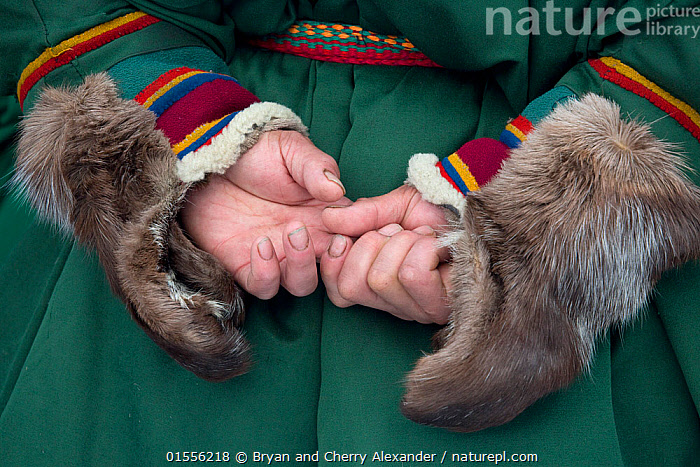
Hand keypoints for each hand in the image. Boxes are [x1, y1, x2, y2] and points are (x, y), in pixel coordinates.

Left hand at [181, 130, 349, 298]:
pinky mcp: (247, 267)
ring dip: (302, 266)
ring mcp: (278, 257)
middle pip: (334, 271)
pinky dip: (266, 273)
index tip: (349, 226)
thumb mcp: (290, 151)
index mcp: (326, 216)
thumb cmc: (256, 154)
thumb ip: (316, 167)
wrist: (211, 163)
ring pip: (302, 285)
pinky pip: (264, 287)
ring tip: (291, 231)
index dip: (358, 239)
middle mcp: (307, 242)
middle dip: (336, 261)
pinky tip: (260, 243)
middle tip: (327, 236)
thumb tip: (337, 189)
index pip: (354, 238)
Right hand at [320, 185, 452, 323]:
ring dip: (404, 243)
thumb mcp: (394, 206)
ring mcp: (420, 309)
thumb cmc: (440, 208)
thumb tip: (329, 220)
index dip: (334, 262)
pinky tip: (440, 247)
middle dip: (373, 244)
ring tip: (424, 238)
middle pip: (356, 284)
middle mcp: (397, 304)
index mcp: (379, 284)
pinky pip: (412, 274)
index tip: (347, 235)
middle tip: (399, 232)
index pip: (339, 292)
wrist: (478, 204)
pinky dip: (424, 248)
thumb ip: (360, 216)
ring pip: (383, 278)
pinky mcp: (444, 304)